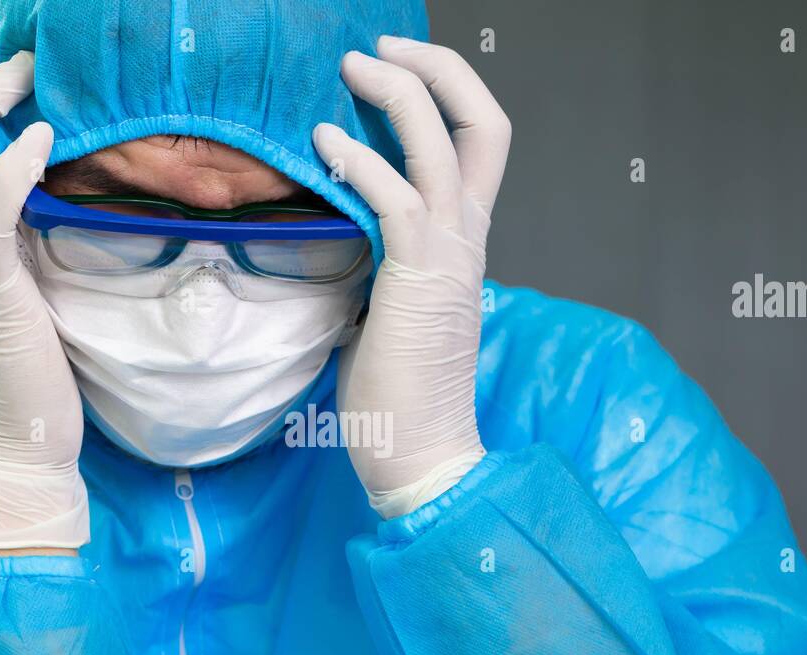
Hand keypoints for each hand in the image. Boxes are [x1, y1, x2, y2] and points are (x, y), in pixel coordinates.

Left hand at [313, 36, 509, 518]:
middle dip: (437, 69)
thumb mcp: (387, 309)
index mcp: (464, 243)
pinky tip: (321, 142)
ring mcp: (450, 255)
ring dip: (398, 91)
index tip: (393, 72)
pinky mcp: (418, 278)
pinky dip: (360, 158)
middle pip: (485, 123)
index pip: (477, 146)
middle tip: (380, 47)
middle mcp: (469, 238)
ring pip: (444, 143)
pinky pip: (396, 196)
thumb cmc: (398, 396)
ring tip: (351, 66)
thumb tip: (339, 236)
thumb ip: (379, 263)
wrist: (421, 454)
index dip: (445, 95)